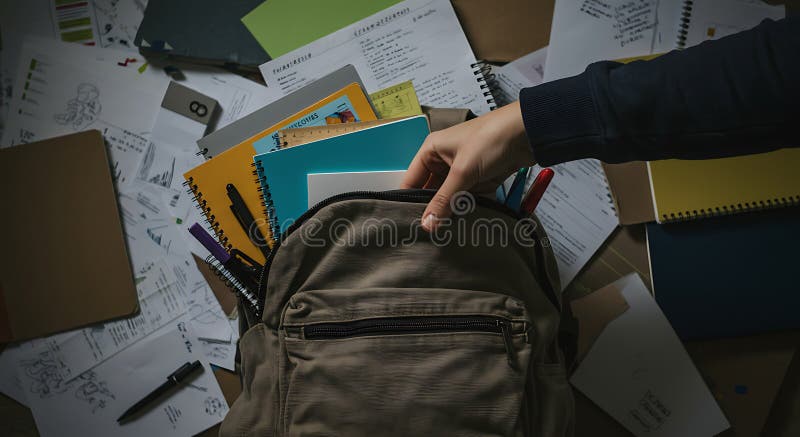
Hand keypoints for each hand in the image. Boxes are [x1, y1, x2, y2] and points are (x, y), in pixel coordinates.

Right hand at [401, 101, 534, 230]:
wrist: (528, 133)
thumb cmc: (490, 140)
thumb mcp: (463, 171)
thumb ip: (444, 200)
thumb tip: (427, 225)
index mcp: (431, 151)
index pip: (411, 180)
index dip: (408, 202)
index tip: (408, 225)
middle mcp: (442, 161)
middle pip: (430, 191)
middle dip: (431, 210)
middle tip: (427, 236)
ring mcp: (462, 172)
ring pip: (449, 198)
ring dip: (449, 212)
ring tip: (442, 235)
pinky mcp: (478, 180)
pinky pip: (466, 199)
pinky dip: (466, 210)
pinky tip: (462, 227)